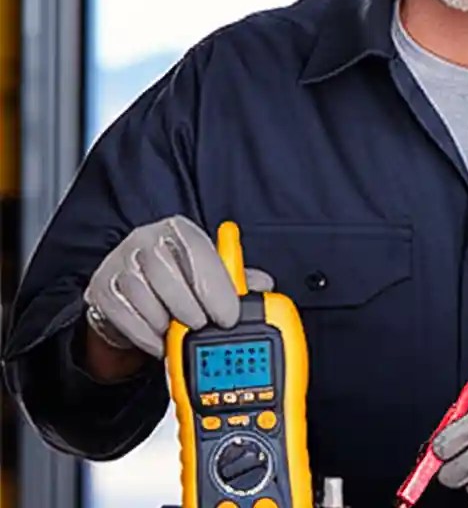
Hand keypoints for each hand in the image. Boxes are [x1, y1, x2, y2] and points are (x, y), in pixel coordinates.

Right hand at [81, 215, 273, 358]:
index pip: (197, 248)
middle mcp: (145, 240)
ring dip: (165, 321)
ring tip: (181, 333)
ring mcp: (119, 263)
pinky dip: (145, 334)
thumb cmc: (178, 278)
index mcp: (179, 231)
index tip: (229, 315)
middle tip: (204, 327)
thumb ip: (235, 279)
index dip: (215, 284)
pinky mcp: (101, 289)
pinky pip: (122, 314)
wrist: (132, 292)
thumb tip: (261, 286)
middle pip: (165, 270)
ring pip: (141, 294)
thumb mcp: (209, 274)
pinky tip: (160, 341)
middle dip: (189, 306)